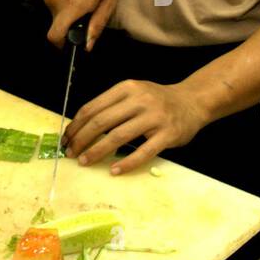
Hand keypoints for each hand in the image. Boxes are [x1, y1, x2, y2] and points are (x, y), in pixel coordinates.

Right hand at [43, 0, 116, 49]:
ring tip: (84, 2)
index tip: (74, 44)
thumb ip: (97, 24)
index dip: (62, 46)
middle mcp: (57, 2)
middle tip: (87, 16)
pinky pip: (55, 10)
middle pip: (58, 29)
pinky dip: (65, 9)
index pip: (55, 36)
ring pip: (57, 20)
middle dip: (71, 29)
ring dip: (69, 17)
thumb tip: (87, 46)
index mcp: (74, 4)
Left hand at [64, 80, 210, 174]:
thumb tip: (81, 128)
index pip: (93, 107)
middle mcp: (140, 100)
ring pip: (118, 137)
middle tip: (71, 153)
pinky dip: (126, 163)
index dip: (76, 125)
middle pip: (102, 122)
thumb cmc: (157, 100)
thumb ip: (112, 105)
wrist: (192, 102)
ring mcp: (155, 117)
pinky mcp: (167, 135)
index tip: (67, 138)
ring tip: (85, 162)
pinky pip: (143, 152)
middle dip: (82, 140)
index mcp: (127, 88)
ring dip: (97, 151)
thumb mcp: (134, 92)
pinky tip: (114, 170)